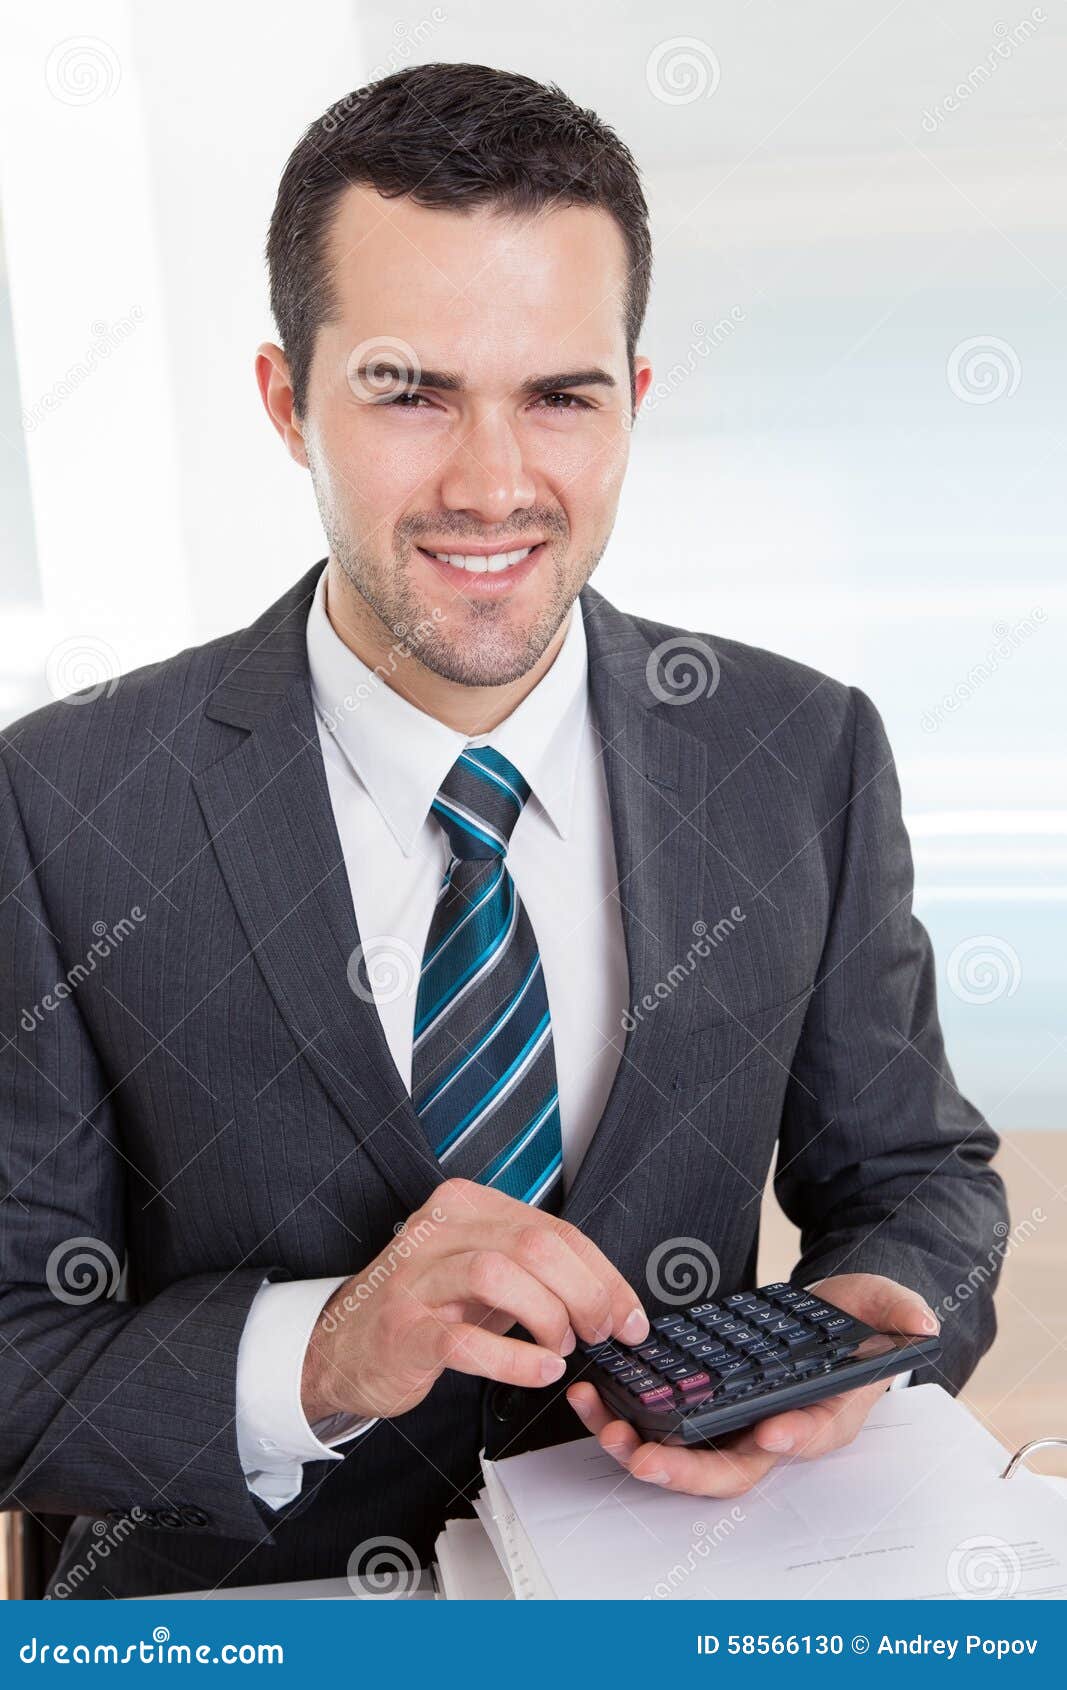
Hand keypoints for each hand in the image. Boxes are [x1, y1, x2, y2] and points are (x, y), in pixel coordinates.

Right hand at [301, 1178, 648, 1420]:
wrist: (342, 1346)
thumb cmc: (426, 1306)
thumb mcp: (484, 1273)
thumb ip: (540, 1273)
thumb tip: (613, 1300)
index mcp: (468, 1206)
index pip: (555, 1229)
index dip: (603, 1275)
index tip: (629, 1314)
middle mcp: (439, 1230)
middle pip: (535, 1245)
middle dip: (585, 1293)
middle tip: (600, 1332)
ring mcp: (416, 1278)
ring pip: (501, 1275)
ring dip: (549, 1317)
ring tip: (561, 1346)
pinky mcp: (402, 1329)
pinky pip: (464, 1340)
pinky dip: (514, 1359)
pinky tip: (539, 1370)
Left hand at [566, 1271, 939, 1496]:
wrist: (831, 1315)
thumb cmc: (856, 1322)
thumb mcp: (884, 1306)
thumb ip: (898, 1311)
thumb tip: (921, 1320)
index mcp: (823, 1413)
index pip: (810, 1436)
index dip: (792, 1440)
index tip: (771, 1434)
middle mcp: (774, 1428)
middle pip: (731, 1467)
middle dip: (686, 1470)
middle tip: (645, 1459)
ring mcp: (734, 1420)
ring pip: (687, 1455)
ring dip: (642, 1449)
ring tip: (606, 1429)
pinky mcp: (701, 1403)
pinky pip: (661, 1423)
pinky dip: (625, 1415)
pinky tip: (596, 1396)